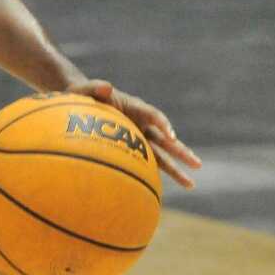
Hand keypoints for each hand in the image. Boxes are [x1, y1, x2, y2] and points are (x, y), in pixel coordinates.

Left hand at [68, 78, 201, 189]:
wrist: (77, 102)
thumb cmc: (79, 95)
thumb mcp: (82, 90)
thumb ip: (93, 88)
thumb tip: (107, 87)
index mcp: (132, 106)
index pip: (153, 114)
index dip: (163, 124)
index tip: (171, 137)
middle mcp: (140, 122)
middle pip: (165, 138)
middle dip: (181, 152)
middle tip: (198, 165)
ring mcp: (137, 135)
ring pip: (160, 154)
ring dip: (175, 168)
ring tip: (191, 184)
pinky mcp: (129, 146)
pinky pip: (144, 161)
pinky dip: (153, 173)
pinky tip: (159, 187)